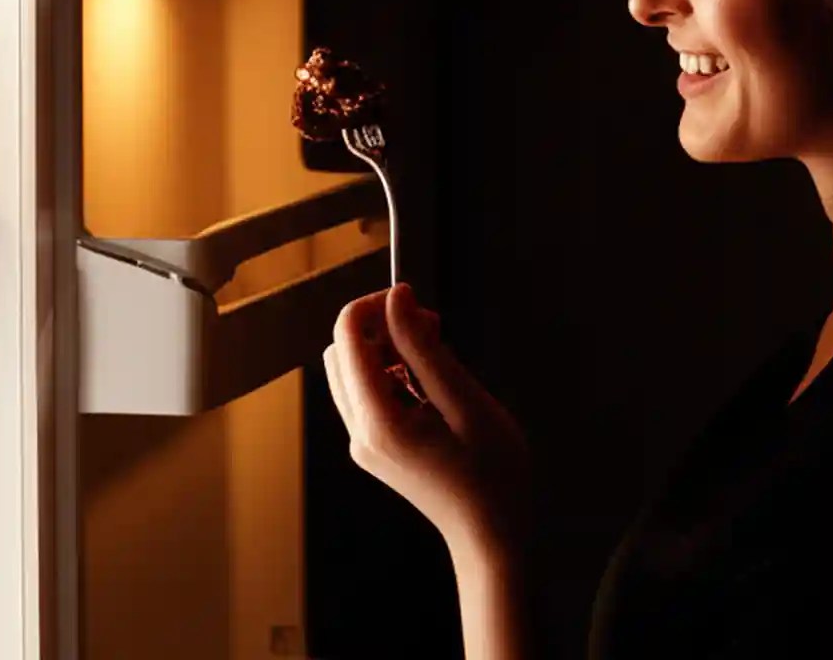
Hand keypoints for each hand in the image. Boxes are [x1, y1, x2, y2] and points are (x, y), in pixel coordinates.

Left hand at [323, 283, 530, 553]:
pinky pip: (365, 394)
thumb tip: (397, 299)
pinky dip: (389, 373)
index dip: (375, 305)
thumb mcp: (465, 401)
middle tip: (430, 327)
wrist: (490, 533)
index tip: (414, 299)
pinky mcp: (373, 447)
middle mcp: (359, 433)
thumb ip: (425, 348)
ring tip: (434, 354)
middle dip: (378, 326)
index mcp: (379, 423)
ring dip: (384, 349)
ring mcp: (362, 443)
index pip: (347, 337)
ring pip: (349, 371)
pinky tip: (428, 382)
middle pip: (340, 352)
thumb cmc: (492, 474)